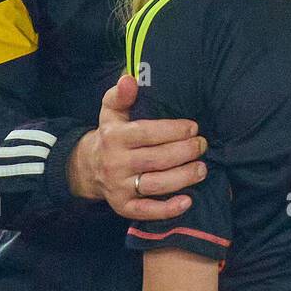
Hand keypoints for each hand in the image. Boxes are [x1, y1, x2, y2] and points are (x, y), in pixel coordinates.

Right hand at [68, 74, 207, 220]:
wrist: (88, 168)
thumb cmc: (111, 135)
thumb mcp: (111, 111)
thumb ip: (121, 94)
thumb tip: (129, 78)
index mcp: (114, 137)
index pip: (147, 133)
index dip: (173, 130)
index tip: (193, 127)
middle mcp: (116, 163)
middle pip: (156, 159)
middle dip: (184, 152)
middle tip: (202, 145)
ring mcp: (119, 187)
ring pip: (156, 184)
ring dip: (183, 177)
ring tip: (202, 169)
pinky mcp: (123, 207)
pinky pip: (146, 212)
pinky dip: (168, 209)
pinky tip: (188, 201)